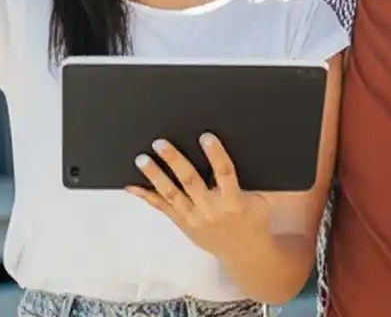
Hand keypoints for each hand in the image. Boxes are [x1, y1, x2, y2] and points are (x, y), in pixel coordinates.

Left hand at [126, 133, 271, 258]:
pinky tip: (132, 186)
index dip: (215, 154)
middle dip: (174, 160)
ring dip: (155, 175)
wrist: (244, 254)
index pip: (225, 173)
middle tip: (160, 143)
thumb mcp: (258, 199)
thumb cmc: (253, 220)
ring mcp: (194, 218)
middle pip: (190, 181)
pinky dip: (146, 196)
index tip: (205, 136)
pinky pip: (162, 208)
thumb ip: (245, 179)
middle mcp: (211, 209)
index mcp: (234, 200)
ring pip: (171, 194)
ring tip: (142, 159)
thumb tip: (239, 148)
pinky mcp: (183, 223)